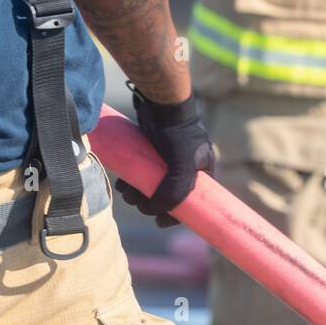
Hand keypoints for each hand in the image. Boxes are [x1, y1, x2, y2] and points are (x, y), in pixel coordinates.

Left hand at [115, 81, 214, 227]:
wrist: (161, 103)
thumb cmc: (178, 133)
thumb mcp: (182, 165)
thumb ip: (174, 190)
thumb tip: (156, 211)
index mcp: (202, 171)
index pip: (192, 202)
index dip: (176, 215)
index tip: (159, 222)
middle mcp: (187, 166)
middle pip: (168, 196)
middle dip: (151, 203)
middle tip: (137, 203)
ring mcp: (168, 159)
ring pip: (152, 186)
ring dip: (137, 194)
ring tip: (126, 192)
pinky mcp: (151, 152)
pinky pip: (141, 174)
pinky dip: (132, 182)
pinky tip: (123, 182)